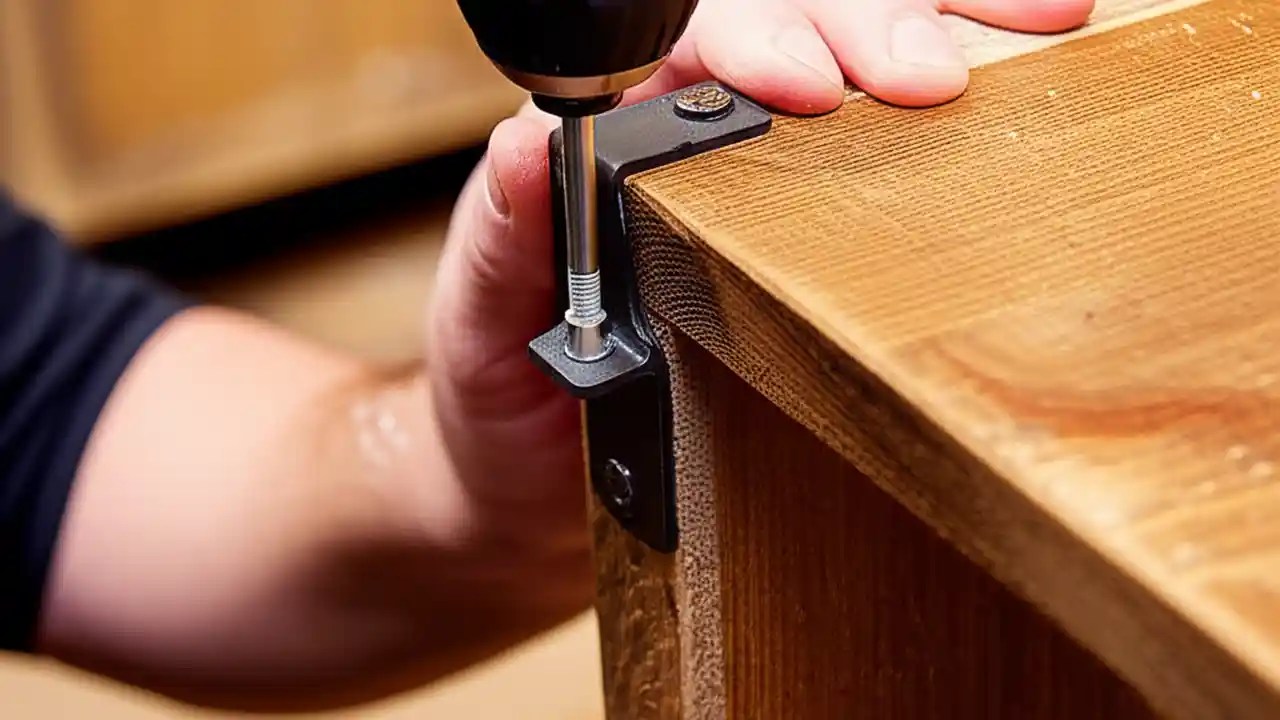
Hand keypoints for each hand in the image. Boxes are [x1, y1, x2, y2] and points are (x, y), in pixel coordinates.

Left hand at [426, 0, 1094, 565]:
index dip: (760, 43)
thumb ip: (504, 230)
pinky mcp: (807, 231)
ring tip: (1033, 22)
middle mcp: (690, 140)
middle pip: (794, 26)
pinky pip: (888, 139)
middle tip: (930, 73)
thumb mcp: (480, 317)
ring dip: (940, 23)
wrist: (531, 488)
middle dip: (869, 26)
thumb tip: (528, 145)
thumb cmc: (503, 395)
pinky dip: (970, 87)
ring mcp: (760, 180)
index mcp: (609, 138)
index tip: (809, 87)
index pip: (695, 47)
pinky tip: (1024, 60)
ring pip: (854, 52)